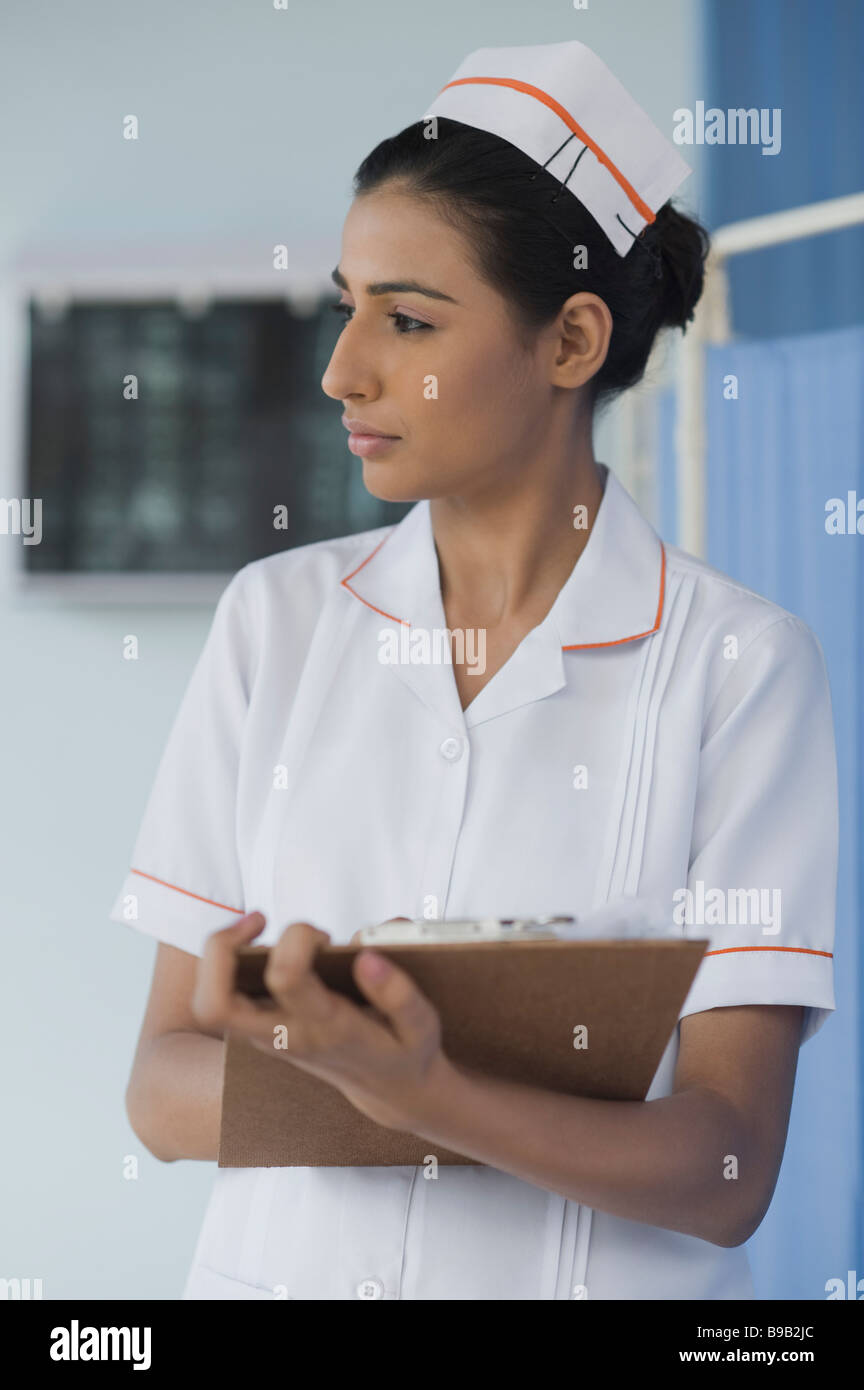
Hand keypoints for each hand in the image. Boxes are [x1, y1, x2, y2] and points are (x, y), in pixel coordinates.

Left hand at [192, 912, 449, 1130]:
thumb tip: (365, 958)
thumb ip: (399, 992)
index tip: (325, 937)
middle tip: (260, 920)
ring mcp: (268, 1037)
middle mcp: (287, 1035)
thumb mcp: (421, 1026)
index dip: (296, 940)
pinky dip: (229, 962)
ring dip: (221, 954)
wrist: (388, 1091)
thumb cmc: (404, 1048)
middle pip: (215, 1005)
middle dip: (222, 948)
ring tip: (258, 925)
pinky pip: (222, 998)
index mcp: (328, 1029)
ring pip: (209, 1004)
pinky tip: (264, 942)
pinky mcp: (262, 1031)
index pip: (287, 978)